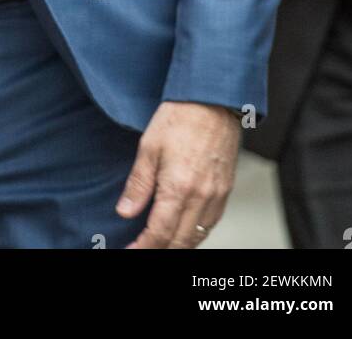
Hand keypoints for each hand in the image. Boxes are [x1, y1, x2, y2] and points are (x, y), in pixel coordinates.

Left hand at [116, 101, 239, 247]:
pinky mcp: (226, 189)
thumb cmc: (180, 117)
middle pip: (180, 241)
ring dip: (179, 245)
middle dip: (160, 250)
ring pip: (198, 236)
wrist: (212, 100)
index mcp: (179, 188)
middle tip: (142, 249)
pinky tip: (185, 230)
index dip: (143, 247)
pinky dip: (197, 233)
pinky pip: (212, 223)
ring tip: (161, 244)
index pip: (160, 233)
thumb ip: (138, 184)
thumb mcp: (149, 147)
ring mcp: (217, 195)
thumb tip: (125, 211)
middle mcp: (201, 197)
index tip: (130, 251)